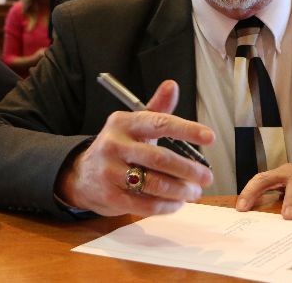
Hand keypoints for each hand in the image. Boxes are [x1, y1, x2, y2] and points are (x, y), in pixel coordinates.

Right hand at [56, 80, 214, 215]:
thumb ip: (157, 108)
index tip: (210, 137)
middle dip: (189, 170)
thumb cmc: (119, 147)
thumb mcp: (134, 124)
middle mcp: (114, 145)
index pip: (159, 123)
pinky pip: (144, 204)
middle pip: (160, 158)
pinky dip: (166, 206)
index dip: (187, 130)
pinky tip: (177, 203)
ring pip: (154, 183)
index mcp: (124, 123)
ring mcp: (109, 171)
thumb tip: (172, 85)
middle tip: (207, 177)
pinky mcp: (109, 195)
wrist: (82, 174)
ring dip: (180, 190)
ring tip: (195, 192)